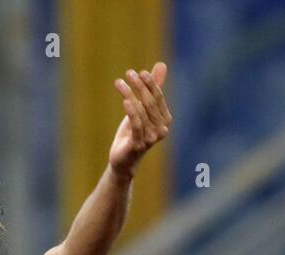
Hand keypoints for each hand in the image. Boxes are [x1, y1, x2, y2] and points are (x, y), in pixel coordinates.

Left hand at [109, 62, 170, 178]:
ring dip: (130, 94)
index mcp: (165, 119)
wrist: (123, 159)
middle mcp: (162, 129)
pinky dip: (132, 111)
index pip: (159, 96)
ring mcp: (151, 138)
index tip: (139, 72)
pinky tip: (125, 99)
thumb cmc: (133, 132)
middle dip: (140, 85)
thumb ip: (153, 88)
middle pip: (151, 102)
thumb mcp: (142, 108)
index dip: (150, 83)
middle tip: (128, 73)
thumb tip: (161, 65)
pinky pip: (137, 124)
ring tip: (119, 82)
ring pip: (142, 111)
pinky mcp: (139, 145)